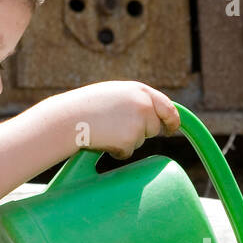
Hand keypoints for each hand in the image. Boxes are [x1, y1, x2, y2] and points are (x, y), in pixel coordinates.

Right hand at [52, 81, 180, 160]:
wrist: (70, 117)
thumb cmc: (88, 105)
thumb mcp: (115, 94)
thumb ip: (135, 101)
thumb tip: (152, 115)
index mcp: (140, 91)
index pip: (167, 106)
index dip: (172, 119)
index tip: (172, 128)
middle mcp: (143, 106)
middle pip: (154, 127)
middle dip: (142, 131)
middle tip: (119, 127)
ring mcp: (138, 123)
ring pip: (140, 141)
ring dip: (126, 140)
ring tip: (105, 129)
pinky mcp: (130, 140)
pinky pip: (128, 152)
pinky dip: (116, 150)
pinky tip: (102, 139)